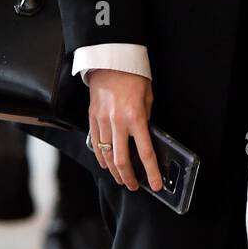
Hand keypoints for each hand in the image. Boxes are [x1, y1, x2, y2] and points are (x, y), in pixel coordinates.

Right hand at [88, 69, 160, 190]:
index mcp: (136, 117)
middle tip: (134, 186)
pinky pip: (95, 144)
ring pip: (106, 155)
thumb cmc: (133, 77)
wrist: (110, 61)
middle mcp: (117, 122)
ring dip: (114, 171)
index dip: (151, 172)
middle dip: (128, 178)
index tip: (155, 184)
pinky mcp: (92, 118)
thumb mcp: (147, 98)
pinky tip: (106, 163)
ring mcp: (102, 121)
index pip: (145, 152)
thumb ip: (146, 119)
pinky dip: (101, 157)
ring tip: (121, 178)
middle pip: (121, 160)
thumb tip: (144, 137)